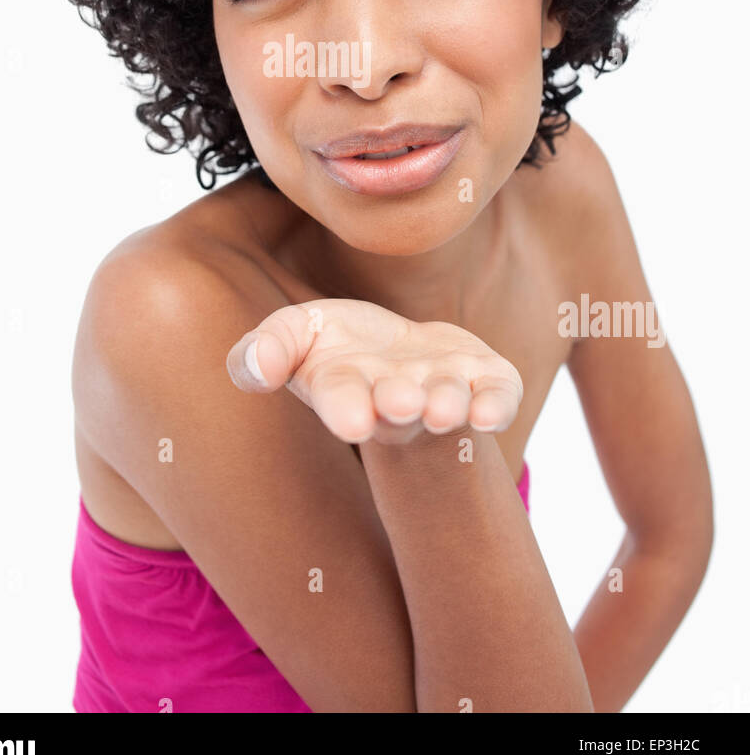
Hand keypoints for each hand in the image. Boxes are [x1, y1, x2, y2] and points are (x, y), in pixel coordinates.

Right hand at [226, 298, 522, 444]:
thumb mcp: (293, 333)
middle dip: (401, 404)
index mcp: (346, 389)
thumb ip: (265, 349)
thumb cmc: (339, 346)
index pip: (342, 399)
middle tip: (402, 401)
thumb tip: (257, 370)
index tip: (353, 420)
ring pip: (449, 404)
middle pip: (399, 408)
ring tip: (444, 406)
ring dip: (448, 405)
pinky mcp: (485, 379)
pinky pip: (498, 395)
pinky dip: (497, 403)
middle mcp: (397, 399)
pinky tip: (491, 410)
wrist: (400, 353)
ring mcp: (443, 390)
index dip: (346, 408)